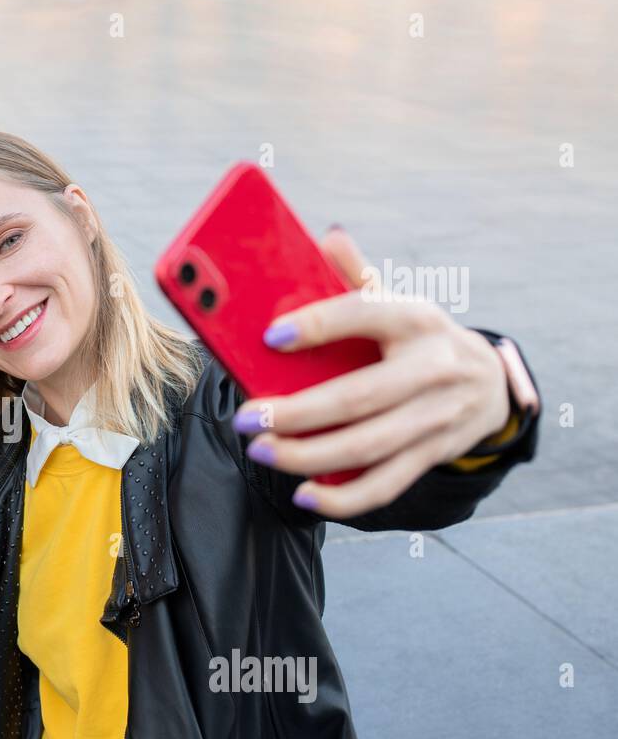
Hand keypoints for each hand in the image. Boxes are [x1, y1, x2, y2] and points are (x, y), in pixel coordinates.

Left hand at [233, 227, 510, 520]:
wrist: (491, 384)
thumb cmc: (420, 341)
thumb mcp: (399, 304)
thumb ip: (358, 278)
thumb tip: (326, 240)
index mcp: (417, 319)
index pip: (364, 314)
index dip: (317, 325)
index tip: (271, 337)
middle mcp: (433, 368)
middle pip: (357, 397)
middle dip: (296, 413)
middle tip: (247, 418)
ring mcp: (436, 417)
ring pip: (366, 446)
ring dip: (308, 456)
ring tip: (261, 450)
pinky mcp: (434, 454)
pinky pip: (386, 484)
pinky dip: (344, 498)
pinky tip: (305, 494)